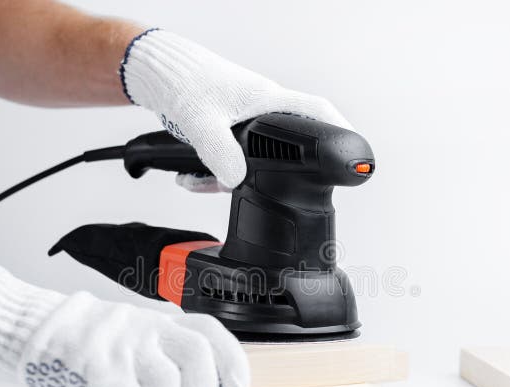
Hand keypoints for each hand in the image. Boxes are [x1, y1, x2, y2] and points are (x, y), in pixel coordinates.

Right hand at [0, 263, 249, 386]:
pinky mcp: (94, 359)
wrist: (28, 323)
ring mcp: (121, 341)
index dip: (232, 358)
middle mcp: (143, 326)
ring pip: (165, 385)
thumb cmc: (79, 337)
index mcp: (156, 320)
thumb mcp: (127, 334)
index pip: (208, 328)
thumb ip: (157, 352)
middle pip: (196, 356)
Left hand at [120, 29, 352, 191]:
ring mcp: (243, 120)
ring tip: (206, 183)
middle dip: (283, 170)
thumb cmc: (185, 82)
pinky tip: (192, 178)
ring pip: (253, 157)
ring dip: (232, 177)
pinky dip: (212, 174)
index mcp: (267, 100)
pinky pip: (229, 158)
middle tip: (287, 190)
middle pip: (288, 142)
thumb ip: (220, 152)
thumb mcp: (202, 121)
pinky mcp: (225, 129)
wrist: (157, 74)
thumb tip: (236, 179)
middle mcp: (260, 109)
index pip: (316, 111)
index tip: (352, 150)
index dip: (338, 130)